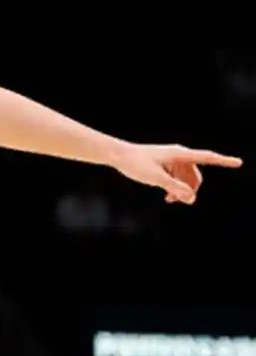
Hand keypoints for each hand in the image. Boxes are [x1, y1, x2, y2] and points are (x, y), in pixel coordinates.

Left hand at [113, 143, 241, 203]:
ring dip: (183, 190)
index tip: (238, 162)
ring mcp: (172, 159)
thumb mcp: (155, 178)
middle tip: (180, 201)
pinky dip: (176, 186)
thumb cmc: (135, 163)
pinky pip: (178, 176)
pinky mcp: (166, 163)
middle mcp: (179, 154)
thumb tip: (191, 198)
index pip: (206, 157)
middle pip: (195, 174)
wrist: (117, 154)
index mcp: (179, 154)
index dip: (223, 161)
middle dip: (191, 188)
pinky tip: (168, 196)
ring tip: (170, 200)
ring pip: (186, 177)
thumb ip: (174, 188)